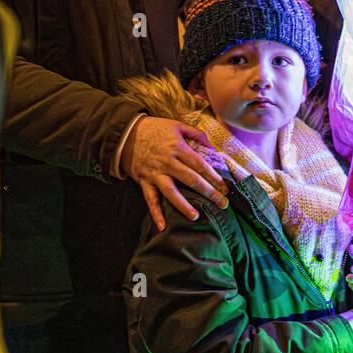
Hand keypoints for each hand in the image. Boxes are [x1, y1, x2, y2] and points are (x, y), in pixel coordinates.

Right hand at [120, 116, 228, 230]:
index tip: (225, 187)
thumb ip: (196, 134)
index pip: (200, 165)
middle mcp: (168, 162)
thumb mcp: (177, 125)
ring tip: (196, 217)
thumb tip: (212, 147)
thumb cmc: (155, 128)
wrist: (126, 133)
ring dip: (183, 205)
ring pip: (171, 192)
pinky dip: (155, 214)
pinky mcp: (144, 181)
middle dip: (208, 192)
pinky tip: (163, 227)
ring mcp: (155, 173)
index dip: (214, 177)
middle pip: (191, 180)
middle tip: (222, 204)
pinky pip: (150, 200)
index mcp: (178, 148)